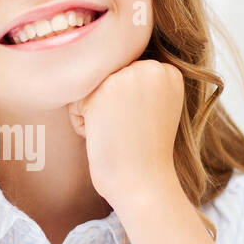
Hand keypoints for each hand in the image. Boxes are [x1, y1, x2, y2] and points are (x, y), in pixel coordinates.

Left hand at [67, 59, 183, 210]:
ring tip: (118, 135)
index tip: (141, 126)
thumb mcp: (153, 108)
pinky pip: (75, 102)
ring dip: (94, 115)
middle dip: (108, 106)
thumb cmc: (143, 154)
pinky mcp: (102, 91)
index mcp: (168, 71)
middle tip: (129, 133)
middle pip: (106, 77)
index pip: (124, 75)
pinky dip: (82, 124)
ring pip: (89, 88)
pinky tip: (104, 138)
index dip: (126, 105)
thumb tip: (108, 59)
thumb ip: (139, 83)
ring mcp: (127, 76)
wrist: (143, 184)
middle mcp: (151, 67)